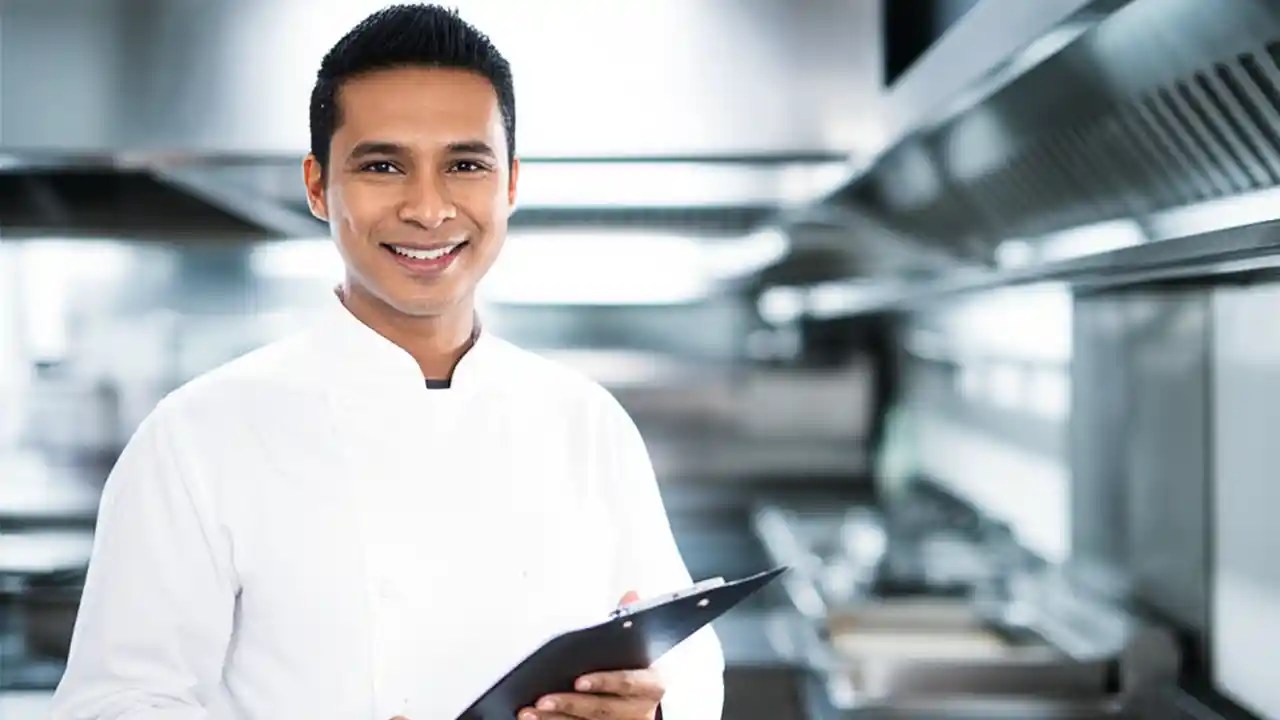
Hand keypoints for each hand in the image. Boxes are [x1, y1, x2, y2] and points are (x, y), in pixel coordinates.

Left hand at [517, 591, 664, 719]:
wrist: (645, 705)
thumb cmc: (639, 672)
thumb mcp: (640, 650)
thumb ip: (631, 625)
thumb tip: (631, 595)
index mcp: (652, 685)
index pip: (627, 682)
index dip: (603, 681)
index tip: (578, 681)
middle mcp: (639, 710)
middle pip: (602, 709)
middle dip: (570, 703)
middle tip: (543, 699)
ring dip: (556, 719)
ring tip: (530, 711)